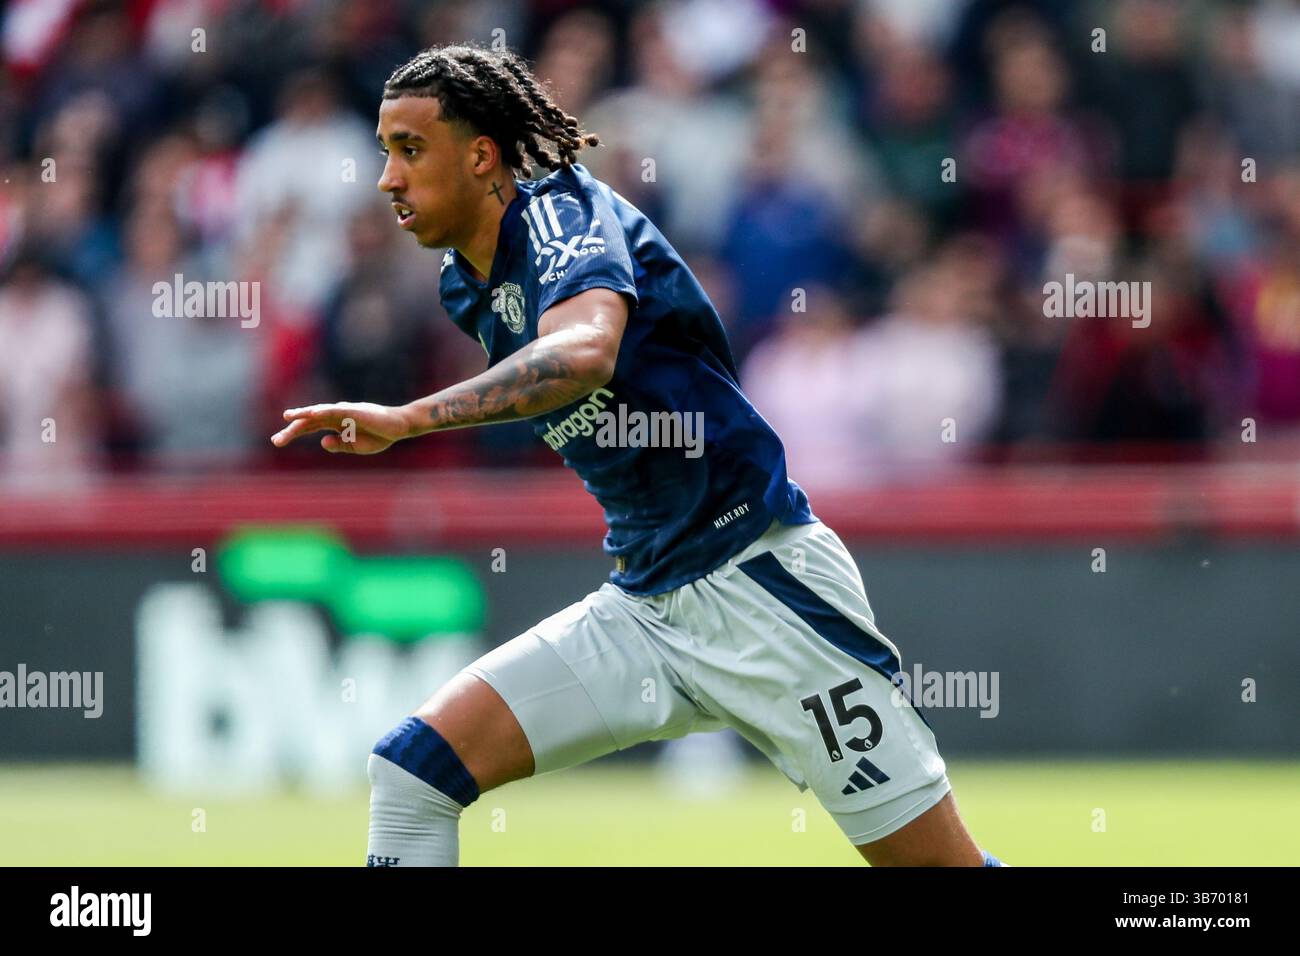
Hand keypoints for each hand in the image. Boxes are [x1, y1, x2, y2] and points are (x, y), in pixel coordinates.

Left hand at [271, 402, 412, 454]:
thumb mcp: (356, 447)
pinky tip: (313, 413)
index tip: (277, 441)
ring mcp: (345, 411)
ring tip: (288, 417)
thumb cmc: (379, 435)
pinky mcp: (355, 410)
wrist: (400, 427)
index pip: (309, 427)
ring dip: (303, 414)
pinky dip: (324, 410)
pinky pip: (337, 410)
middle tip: (276, 441)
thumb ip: (339, 445)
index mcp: (334, 424)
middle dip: (292, 429)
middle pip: (309, 420)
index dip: (293, 433)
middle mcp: (335, 415)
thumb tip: (323, 442)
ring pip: (319, 412)